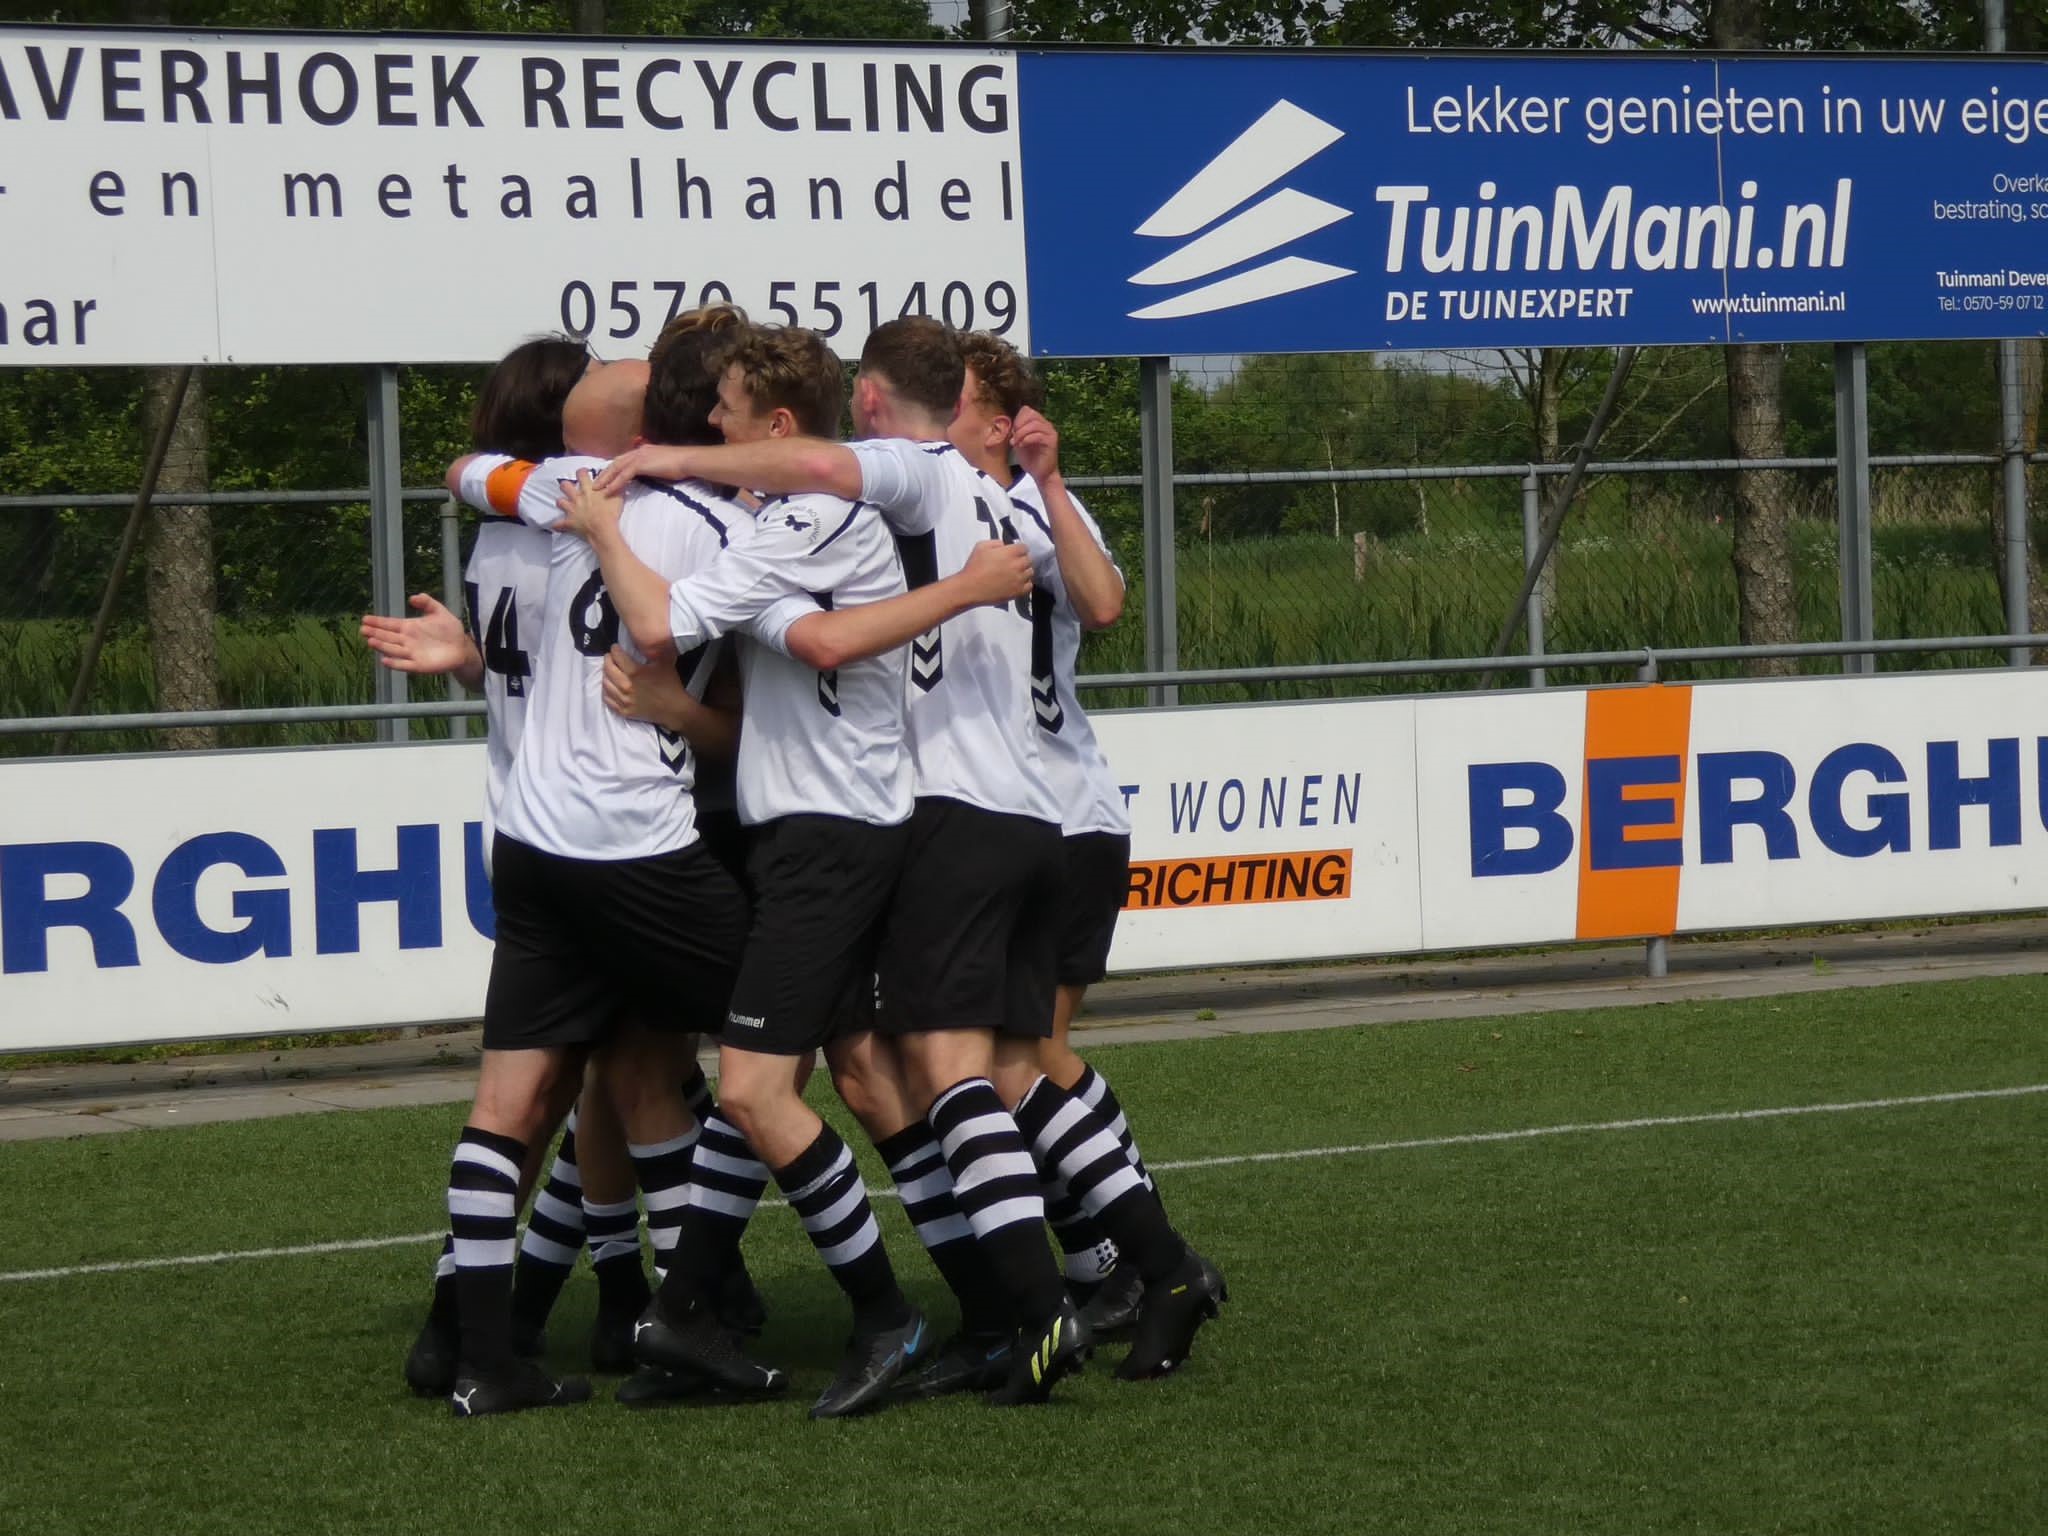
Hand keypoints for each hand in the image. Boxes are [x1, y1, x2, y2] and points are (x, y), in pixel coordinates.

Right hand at [359, 593, 478, 675]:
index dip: (378, 622)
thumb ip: (427, 603)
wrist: (462, 647)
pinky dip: (395, 663)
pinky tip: (384, 660)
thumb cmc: (450, 630)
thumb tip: (413, 597)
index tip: (365, 619)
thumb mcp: (439, 612)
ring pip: (393, 649)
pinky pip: (404, 665)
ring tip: (370, 641)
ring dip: (382, 646)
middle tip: (362, 629)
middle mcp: (407, 640)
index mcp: (409, 627)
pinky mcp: (419, 665)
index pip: (390, 624)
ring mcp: (412, 653)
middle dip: (375, 633)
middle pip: (387, 636)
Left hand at [554, 469, 622, 540]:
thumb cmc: (611, 513)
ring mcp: (572, 510)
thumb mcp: (618, 496)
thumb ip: (617, 487)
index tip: (583, 472)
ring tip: (564, 504)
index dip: (581, 472)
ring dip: (562, 502)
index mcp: (588, 489)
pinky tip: (557, 526)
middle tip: (570, 487)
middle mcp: (577, 497)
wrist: (603, 528)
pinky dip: (558, 525)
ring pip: (560, 502)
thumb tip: (621, 480)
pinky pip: (558, 524)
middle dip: (566, 485)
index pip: (581, 474)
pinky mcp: (569, 522)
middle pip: (565, 485)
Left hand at [594, 444, 692, 494]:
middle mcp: (638, 451)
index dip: (613, 469)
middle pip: (616, 462)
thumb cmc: (680, 465)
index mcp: (643, 451)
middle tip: (594, 484)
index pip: (623, 460)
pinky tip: (608, 491)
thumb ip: (653, 468)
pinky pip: (624, 475)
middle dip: (604, 474)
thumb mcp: (662, 465)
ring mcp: (639, 456)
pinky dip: (615, 483)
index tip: (605, 478)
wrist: (688, 461)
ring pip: (616, 468)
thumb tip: (649, 474)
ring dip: (605, 479)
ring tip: (596, 489)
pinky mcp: (641, 464)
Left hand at [602, 644, 691, 729]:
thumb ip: (657, 648)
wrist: (675, 709)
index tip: (616, 648)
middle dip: (608, 660)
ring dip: (605, 675)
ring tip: (610, 671)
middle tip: (611, 657)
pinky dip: (606, 691)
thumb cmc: (671, 685)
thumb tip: (651, 637)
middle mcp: (626, 685)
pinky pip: (607, 699)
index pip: (617, 656)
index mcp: (635, 672)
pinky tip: (610, 686)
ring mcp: (623, 699)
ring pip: (605, 684)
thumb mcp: (666, 662)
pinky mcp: (624, 711)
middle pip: (607, 669)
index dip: (615, 650)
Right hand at [959, 540, 1033, 606]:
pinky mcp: (1018, 592)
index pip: (1024, 547)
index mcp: (1010, 552)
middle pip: (1029, 559)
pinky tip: (1017, 582)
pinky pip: (1029, 586)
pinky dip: (1025, 583)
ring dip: (1024, 571)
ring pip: (1030, 572)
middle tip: (1013, 563)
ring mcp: (1019, 579)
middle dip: (1022, 559)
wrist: (970, 588)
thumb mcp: (981, 546)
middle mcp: (1017, 565)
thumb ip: (996, 542)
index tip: (1014, 552)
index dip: (1019, 549)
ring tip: (1015, 573)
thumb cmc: (974, 566)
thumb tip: (1005, 545)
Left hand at [1009, 406, 1060, 483]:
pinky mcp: (1052, 441)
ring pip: (1034, 424)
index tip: (1012, 432)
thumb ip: (1016, 432)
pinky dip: (1027, 439)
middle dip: (1019, 424)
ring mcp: (1050, 432)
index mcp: (1038, 423)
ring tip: (1016, 443)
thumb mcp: (1019, 443)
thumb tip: (1011, 425)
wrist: (1041, 474)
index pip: (1027, 410)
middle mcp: (1046, 425)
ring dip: (1021, 433)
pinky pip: (1038, 435)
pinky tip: (1022, 445)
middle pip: (1031, 413)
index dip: (1017, 419)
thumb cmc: (1031, 460)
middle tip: (1014, 437)